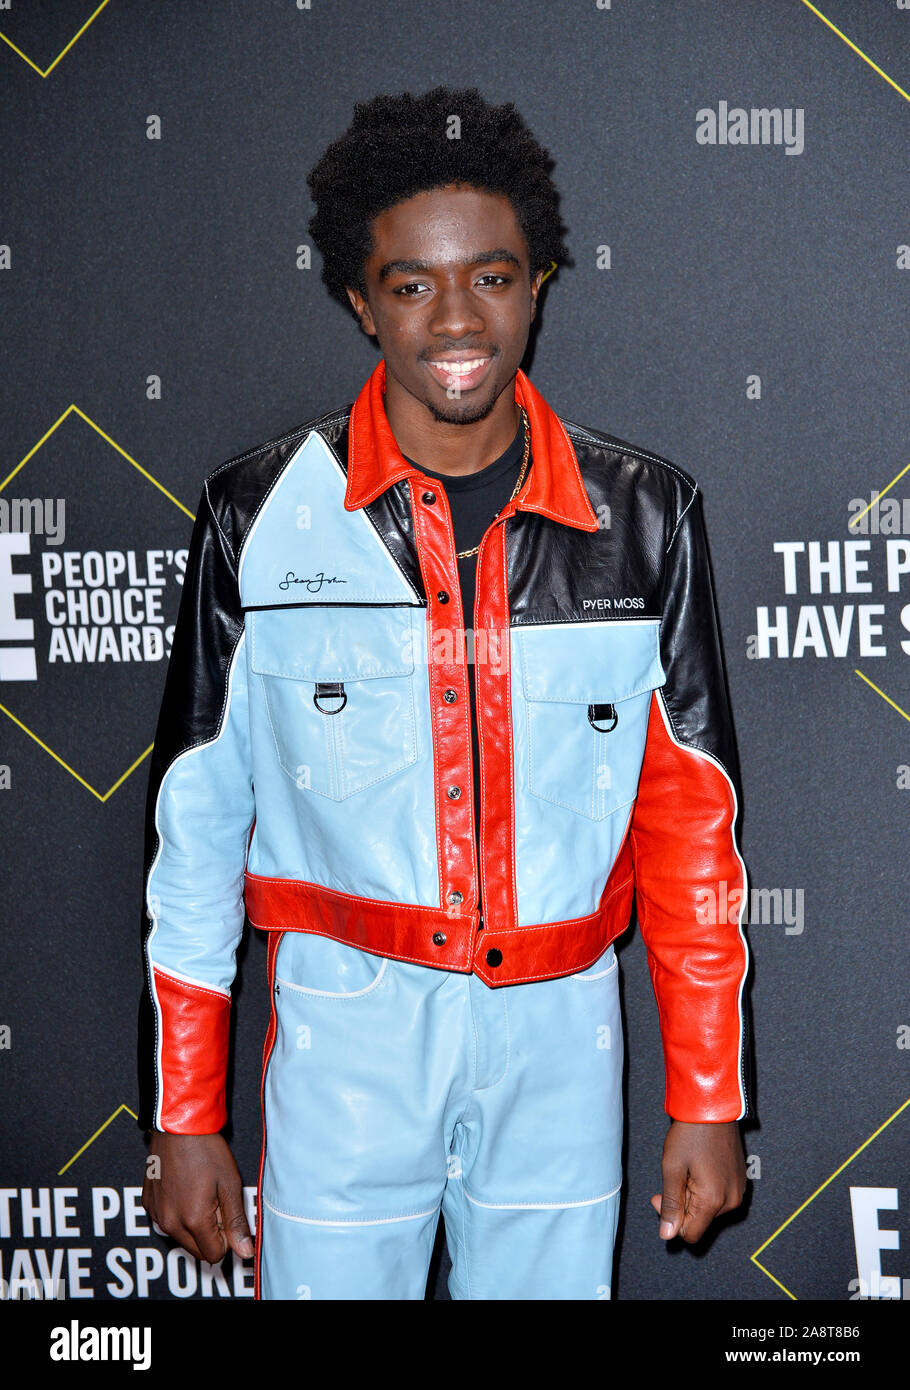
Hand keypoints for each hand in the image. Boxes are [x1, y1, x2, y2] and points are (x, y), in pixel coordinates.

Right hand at [142, 1130, 254, 1263]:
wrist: (178, 1126)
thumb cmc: (206, 1150)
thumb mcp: (230, 1185)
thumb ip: (236, 1222)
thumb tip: (246, 1253)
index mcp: (193, 1220)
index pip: (214, 1254)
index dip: (226, 1237)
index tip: (227, 1214)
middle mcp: (170, 1223)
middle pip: (197, 1251)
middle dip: (210, 1234)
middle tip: (216, 1202)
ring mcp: (156, 1214)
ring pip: (180, 1238)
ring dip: (194, 1225)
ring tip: (201, 1193)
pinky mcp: (148, 1204)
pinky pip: (166, 1221)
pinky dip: (177, 1213)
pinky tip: (184, 1189)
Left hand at [650, 1119, 745, 1243]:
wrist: (712, 1107)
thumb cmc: (690, 1133)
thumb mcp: (672, 1168)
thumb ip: (670, 1205)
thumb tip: (667, 1235)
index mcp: (714, 1200)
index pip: (690, 1234)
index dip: (671, 1220)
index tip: (660, 1196)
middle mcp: (731, 1200)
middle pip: (699, 1221)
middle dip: (681, 1205)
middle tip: (672, 1177)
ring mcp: (738, 1190)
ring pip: (708, 1209)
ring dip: (693, 1196)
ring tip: (687, 1169)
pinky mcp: (740, 1181)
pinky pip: (720, 1197)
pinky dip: (706, 1189)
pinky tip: (699, 1168)